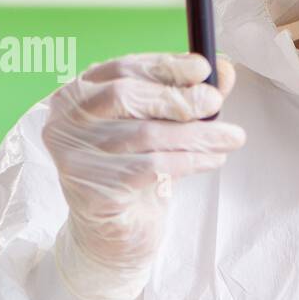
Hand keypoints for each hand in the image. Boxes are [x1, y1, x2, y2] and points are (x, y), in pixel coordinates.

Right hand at [43, 53, 244, 299]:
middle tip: (215, 102)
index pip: (120, 68)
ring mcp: (75, 158)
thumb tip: (225, 71)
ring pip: (145, 135)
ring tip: (232, 136)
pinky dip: (190, 160)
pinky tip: (214, 159)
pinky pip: (152, 168)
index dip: (164, 65)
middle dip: (177, 97)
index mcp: (77, 95)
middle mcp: (66, 122)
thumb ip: (187, 95)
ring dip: (196, 134)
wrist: (113, 234)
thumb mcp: (160, 127)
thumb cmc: (134, 170)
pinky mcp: (93, 191)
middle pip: (125, 96)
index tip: (202, 67)